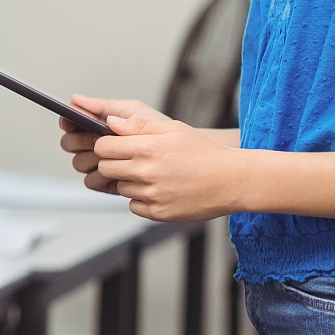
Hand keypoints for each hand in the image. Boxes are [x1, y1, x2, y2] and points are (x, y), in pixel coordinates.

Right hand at [59, 94, 168, 178]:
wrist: (180, 154)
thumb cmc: (159, 130)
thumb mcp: (134, 112)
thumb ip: (104, 106)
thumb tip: (76, 100)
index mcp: (98, 126)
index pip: (71, 124)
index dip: (68, 121)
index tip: (70, 120)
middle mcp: (94, 145)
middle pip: (69, 144)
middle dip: (81, 140)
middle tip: (96, 137)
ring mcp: (98, 165)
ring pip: (78, 163)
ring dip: (91, 158)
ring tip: (112, 154)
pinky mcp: (105, 183)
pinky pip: (90, 181)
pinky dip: (99, 176)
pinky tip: (114, 170)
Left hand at [90, 113, 241, 221]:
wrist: (232, 181)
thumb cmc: (205, 153)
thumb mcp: (173, 129)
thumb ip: (138, 125)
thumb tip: (111, 121)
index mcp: (146, 148)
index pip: (102, 147)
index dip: (106, 145)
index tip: (115, 146)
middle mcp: (145, 172)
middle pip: (105, 168)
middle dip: (113, 163)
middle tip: (132, 161)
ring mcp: (151, 195)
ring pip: (120, 187)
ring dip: (130, 181)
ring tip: (154, 175)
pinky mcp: (158, 213)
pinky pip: (134, 206)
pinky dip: (141, 199)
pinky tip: (160, 190)